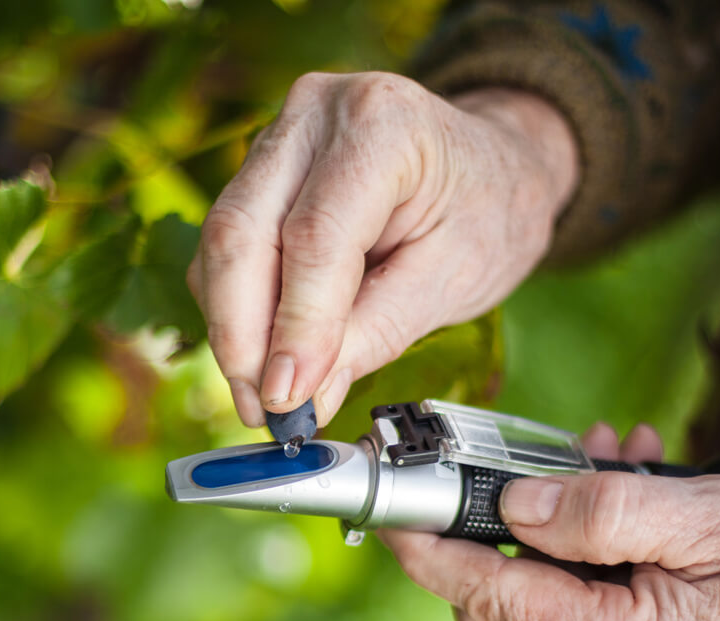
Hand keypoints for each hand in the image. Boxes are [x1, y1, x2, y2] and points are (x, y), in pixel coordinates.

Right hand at [187, 72, 577, 426]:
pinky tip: (265, 349)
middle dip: (241, 334)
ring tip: (263, 393)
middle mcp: (318, 112)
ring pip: (223, 237)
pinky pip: (228, 239)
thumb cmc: (489, 211)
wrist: (496, 164)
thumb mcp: (454, 281)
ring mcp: (283, 131)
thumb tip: (304, 395)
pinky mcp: (262, 161)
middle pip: (241, 230)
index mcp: (385, 125)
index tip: (287, 398)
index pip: (315, 236)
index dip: (293, 326)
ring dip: (232, 325)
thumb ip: (374, 335)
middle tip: (259, 408)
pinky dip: (238, 303)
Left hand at [381, 423, 719, 620]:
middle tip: (518, 465)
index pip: (484, 596)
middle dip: (490, 532)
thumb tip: (514, 504)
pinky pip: (583, 617)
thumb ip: (603, 510)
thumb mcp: (712, 515)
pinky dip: (585, 558)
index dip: (426, 549)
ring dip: (546, 534)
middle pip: (495, 613)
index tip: (392, 512)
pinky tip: (626, 495)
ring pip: (536, 611)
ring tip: (601, 460)